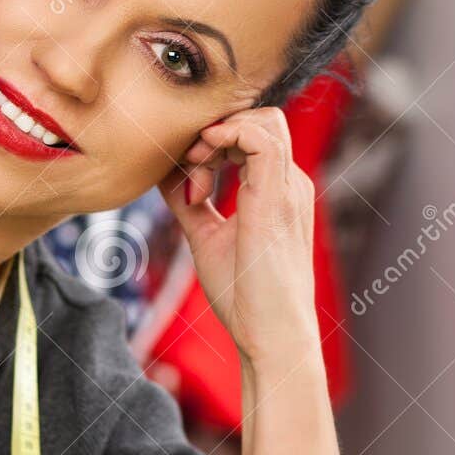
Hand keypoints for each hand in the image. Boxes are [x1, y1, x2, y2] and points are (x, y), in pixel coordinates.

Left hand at [156, 106, 320, 369]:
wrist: (272, 335)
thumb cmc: (246, 297)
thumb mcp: (207, 238)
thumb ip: (190, 204)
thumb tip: (166, 177)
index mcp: (277, 191)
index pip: (253, 135)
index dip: (214, 144)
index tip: (189, 183)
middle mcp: (288, 184)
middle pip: (260, 119)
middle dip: (216, 132)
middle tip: (190, 171)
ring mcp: (287, 188)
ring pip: (262, 119)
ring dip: (218, 134)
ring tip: (195, 170)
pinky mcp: (276, 198)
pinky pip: (260, 136)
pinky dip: (226, 135)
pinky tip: (201, 159)